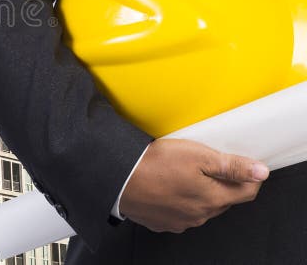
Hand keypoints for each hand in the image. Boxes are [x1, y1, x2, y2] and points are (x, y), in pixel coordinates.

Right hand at [119, 138, 268, 232]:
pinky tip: (167, 186)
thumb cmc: (154, 165)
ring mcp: (181, 221)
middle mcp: (200, 215)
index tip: (242, 166)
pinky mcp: (163, 222)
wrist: (118, 178)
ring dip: (199, 193)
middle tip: (207, 163)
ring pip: (201, 207)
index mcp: (213, 198)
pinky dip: (179, 200)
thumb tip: (260, 172)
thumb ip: (232, 166)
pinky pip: (180, 212)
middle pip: (224, 200)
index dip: (249, 177)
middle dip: (222, 183)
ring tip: (182, 173)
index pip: (247, 192)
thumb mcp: (198, 155)